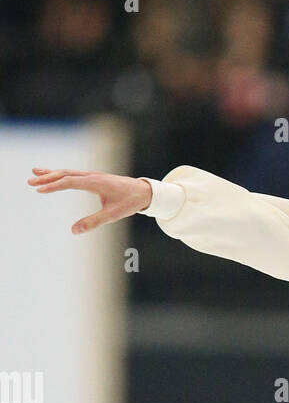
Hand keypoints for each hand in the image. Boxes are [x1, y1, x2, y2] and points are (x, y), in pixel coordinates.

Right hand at [26, 168, 152, 233]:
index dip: (52, 185)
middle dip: (47, 177)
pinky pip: (74, 174)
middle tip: (30, 182)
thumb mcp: (112, 215)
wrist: (143, 191)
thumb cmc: (129, 203)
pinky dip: (61, 174)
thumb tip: (74, 230)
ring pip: (68, 172)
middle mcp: (92, 176)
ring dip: (51, 173)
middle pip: (65, 174)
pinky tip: (54, 176)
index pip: (69, 182)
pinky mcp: (94, 177)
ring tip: (35, 174)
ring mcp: (92, 175)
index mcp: (95, 182)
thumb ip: (93, 222)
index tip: (39, 189)